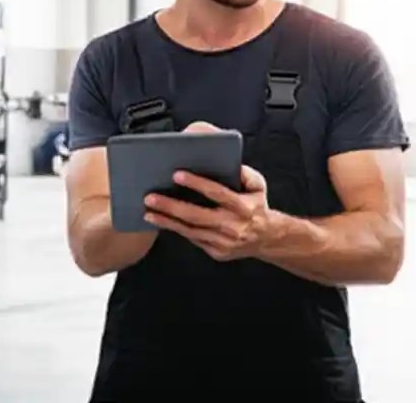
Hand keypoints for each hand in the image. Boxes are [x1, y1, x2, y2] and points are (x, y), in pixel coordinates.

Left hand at [144, 163, 271, 261]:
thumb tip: (228, 162)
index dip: (197, 184)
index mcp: (244, 206)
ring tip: (148, 212)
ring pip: (190, 231)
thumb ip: (244, 173)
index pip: (217, 193)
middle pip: (197, 215)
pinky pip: (193, 239)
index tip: (177, 174)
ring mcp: (224, 242)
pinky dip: (176, 230)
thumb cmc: (256, 205)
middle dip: (171, 206)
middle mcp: (233, 226)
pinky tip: (161, 222)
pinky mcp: (217, 252)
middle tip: (150, 197)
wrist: (266, 238)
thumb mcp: (258, 185)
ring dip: (167, 221)